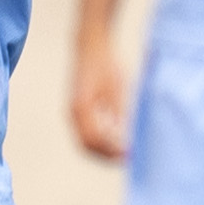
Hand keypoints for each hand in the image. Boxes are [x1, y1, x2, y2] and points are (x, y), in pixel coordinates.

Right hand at [70, 45, 130, 159]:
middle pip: (87, 145)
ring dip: (104, 149)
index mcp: (81, 108)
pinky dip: (101, 140)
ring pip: (86, 141)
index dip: (111, 151)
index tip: (129, 154)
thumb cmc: (107, 64)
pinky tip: (118, 137)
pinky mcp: (79, 110)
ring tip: (125, 150)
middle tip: (128, 157)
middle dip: (107, 155)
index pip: (94, 140)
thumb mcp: (118, 89)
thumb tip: (127, 137)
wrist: (91, 46)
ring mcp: (74, 113)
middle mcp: (74, 113)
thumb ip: (119, 114)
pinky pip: (87, 132)